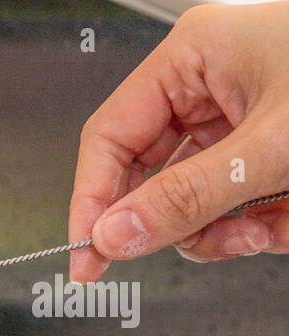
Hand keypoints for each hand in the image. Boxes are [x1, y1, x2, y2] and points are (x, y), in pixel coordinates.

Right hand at [69, 1, 288, 281]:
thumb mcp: (273, 148)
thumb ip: (186, 197)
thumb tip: (115, 236)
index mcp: (196, 56)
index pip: (109, 137)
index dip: (93, 201)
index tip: (90, 256)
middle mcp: (213, 82)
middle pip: (150, 171)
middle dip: (178, 218)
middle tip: (194, 246)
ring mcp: (244, 115)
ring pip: (192, 195)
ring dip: (224, 228)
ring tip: (266, 230)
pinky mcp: (272, 147)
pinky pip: (235, 199)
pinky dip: (259, 223)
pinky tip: (287, 220)